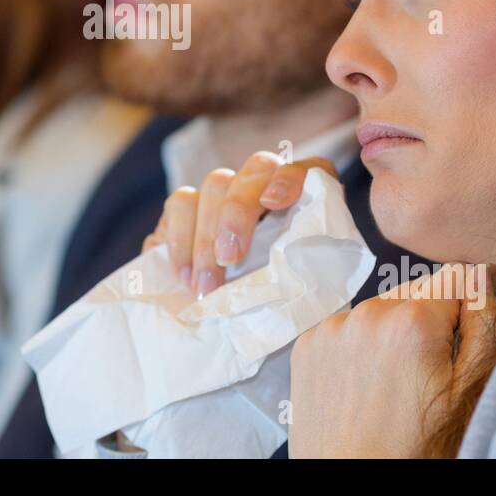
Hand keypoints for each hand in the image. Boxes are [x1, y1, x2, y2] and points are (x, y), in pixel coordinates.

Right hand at [141, 151, 338, 296]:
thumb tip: (315, 279)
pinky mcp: (189, 206)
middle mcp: (269, 185)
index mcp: (310, 200)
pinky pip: (180, 202)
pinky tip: (186, 276)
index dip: (288, 180)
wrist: (236, 326)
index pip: (307, 169)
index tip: (274, 203)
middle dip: (237, 213)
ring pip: (216, 184)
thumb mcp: (307, 295)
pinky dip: (180, 240)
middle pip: (254, 171)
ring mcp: (227, 192)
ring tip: (206, 285)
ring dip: (207, 236)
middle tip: (229, 258)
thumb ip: (308, 274)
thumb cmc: (283, 305)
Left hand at [289, 264, 495, 457]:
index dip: (462, 315)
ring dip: (389, 333)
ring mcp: (329, 329)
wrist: (353, 481)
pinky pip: (344, 329)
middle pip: (413, 294)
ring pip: (377, 310)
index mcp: (411, 320)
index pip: (454, 281)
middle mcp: (365, 312)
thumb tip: (482, 277)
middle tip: (422, 375)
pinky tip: (362, 386)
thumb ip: (484, 326)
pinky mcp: (306, 346)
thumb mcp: (467, 394)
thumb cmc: (416, 449)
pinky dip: (356, 347)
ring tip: (391, 385)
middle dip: (425, 323)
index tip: (453, 350)